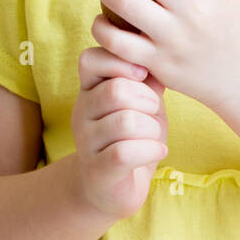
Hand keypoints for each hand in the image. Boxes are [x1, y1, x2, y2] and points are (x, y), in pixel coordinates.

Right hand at [71, 45, 168, 219]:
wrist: (112, 188)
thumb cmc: (132, 137)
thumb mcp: (142, 102)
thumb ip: (146, 78)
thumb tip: (158, 51)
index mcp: (89, 89)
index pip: (90, 59)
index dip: (121, 62)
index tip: (143, 75)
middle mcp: (81, 112)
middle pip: (116, 90)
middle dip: (148, 101)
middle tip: (154, 112)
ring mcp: (87, 142)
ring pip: (126, 121)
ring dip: (152, 128)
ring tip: (154, 136)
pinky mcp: (99, 170)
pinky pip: (127, 151)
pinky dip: (152, 150)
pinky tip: (158, 152)